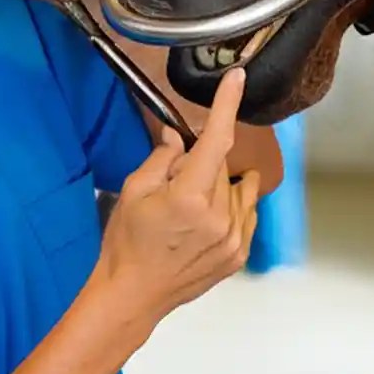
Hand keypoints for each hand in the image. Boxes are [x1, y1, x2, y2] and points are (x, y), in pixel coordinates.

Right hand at [91, 67, 261, 333]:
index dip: (227, 106)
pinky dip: (231, 207)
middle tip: (175, 185)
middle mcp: (218, 217)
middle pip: (222, 166)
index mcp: (189, 198)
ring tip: (191, 207)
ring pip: (238, 189)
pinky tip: (207, 221)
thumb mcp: (134, 192)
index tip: (238, 79)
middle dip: (202, 164)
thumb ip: (162, 158)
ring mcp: (233, 238)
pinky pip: (246, 213)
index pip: (216, 141)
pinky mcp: (239, 254)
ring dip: (219, 186)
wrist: (133, 295)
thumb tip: (180, 137)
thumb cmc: (127, 244)